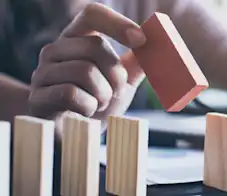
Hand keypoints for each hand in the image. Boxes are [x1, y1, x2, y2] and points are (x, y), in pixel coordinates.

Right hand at [29, 3, 145, 129]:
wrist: (75, 134)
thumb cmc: (98, 103)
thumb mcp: (121, 82)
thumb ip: (135, 64)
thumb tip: (158, 45)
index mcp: (77, 39)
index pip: (93, 14)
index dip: (118, 23)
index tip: (141, 40)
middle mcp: (56, 50)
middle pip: (95, 46)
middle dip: (116, 74)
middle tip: (117, 92)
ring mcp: (43, 72)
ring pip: (84, 71)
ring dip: (103, 94)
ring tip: (100, 103)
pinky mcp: (37, 97)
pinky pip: (70, 94)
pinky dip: (88, 107)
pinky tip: (86, 111)